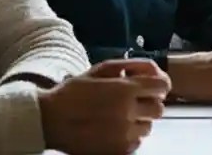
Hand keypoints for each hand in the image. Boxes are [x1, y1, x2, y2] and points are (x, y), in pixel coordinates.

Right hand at [38, 59, 169, 154]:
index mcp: (125, 89)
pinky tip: (113, 130)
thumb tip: (156, 69)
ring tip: (118, 117)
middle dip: (149, 103)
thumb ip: (132, 65)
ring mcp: (124, 134)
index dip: (158, 84)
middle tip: (133, 103)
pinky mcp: (118, 150)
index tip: (150, 87)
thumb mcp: (101, 69)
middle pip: (159, 108)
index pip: (163, 85)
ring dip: (138, 121)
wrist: (48, 120)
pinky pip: (137, 142)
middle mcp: (128, 112)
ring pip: (148, 127)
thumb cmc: (74, 91)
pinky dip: (129, 136)